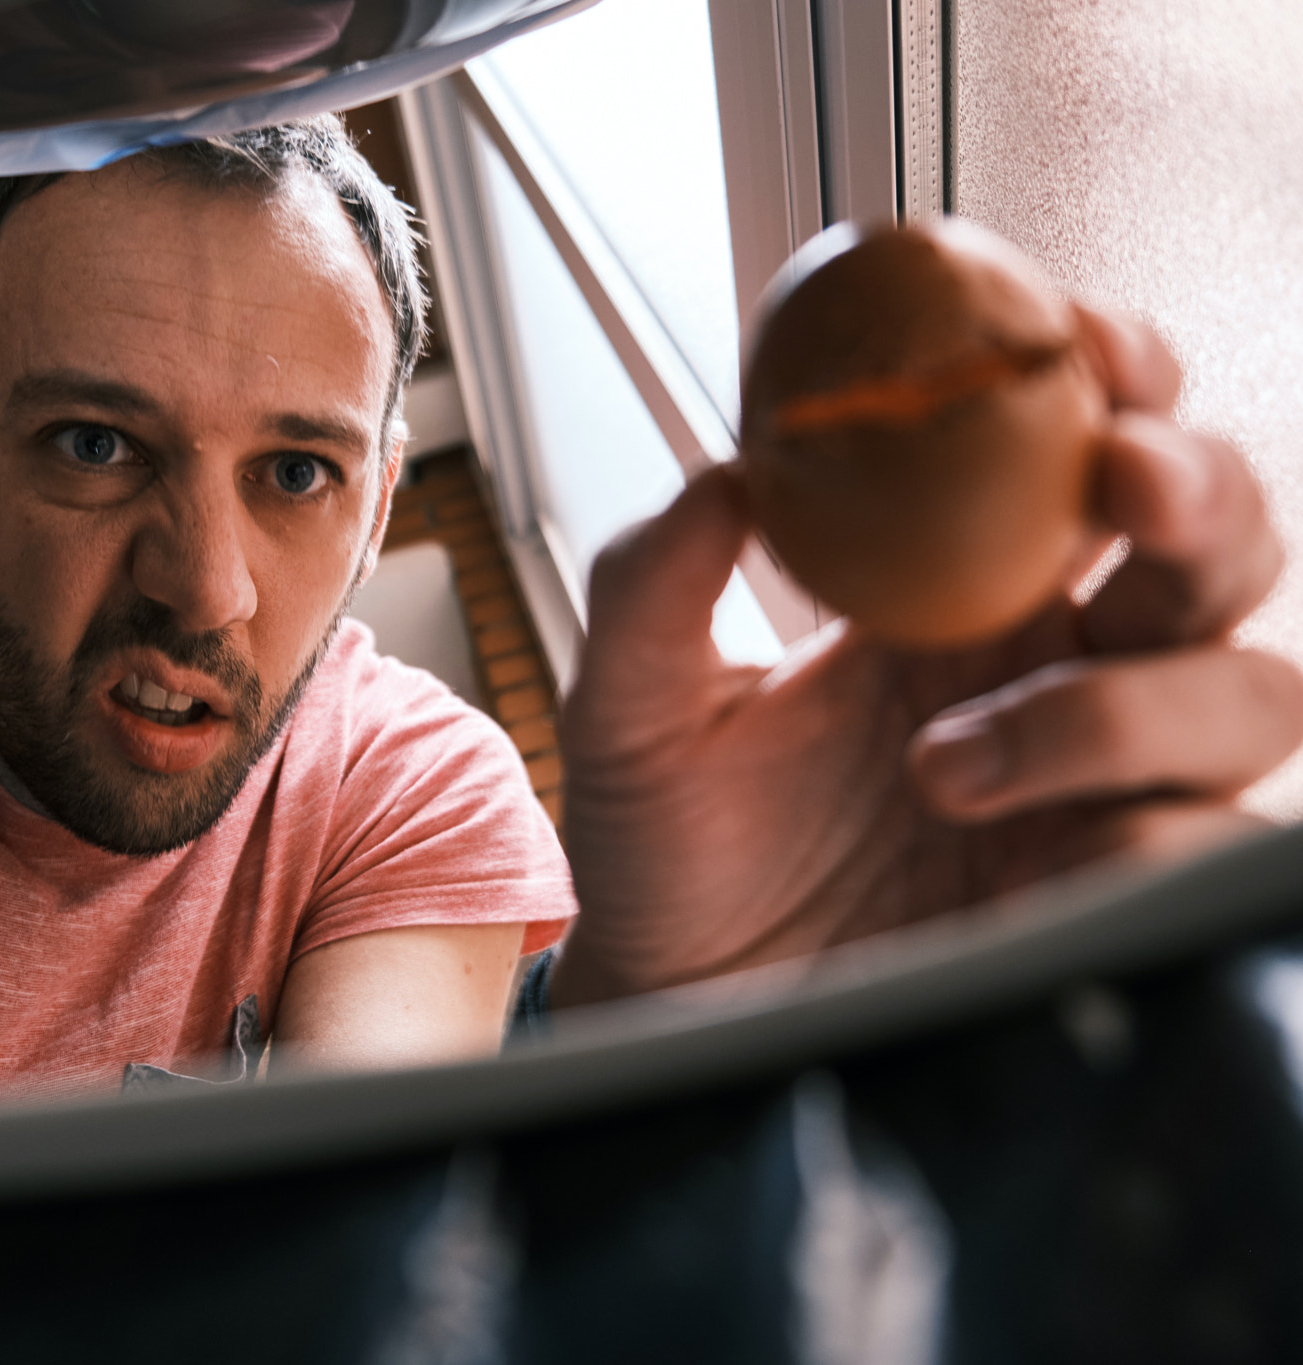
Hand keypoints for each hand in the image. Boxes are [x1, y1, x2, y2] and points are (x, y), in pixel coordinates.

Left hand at [550, 308, 1302, 1003]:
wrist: (677, 997)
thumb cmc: (672, 850)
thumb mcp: (630, 705)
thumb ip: (655, 581)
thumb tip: (725, 471)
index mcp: (959, 593)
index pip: (1086, 450)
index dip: (1117, 379)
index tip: (1079, 343)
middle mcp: (1055, 672)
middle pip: (1218, 547)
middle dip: (1200, 492)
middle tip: (1118, 484)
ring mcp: (1100, 786)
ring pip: (1251, 692)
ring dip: (1122, 704)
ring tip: (942, 767)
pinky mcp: (1106, 899)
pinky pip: (1210, 846)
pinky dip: (1144, 836)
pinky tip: (1019, 856)